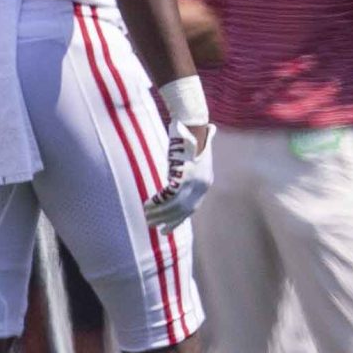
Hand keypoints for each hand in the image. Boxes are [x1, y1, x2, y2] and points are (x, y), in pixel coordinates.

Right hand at [144, 118, 214, 232]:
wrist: (193, 124)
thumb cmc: (194, 136)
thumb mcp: (200, 153)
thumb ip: (198, 161)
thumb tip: (205, 145)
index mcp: (205, 183)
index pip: (192, 208)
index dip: (178, 219)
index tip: (167, 228)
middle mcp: (202, 184)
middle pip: (182, 209)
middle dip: (166, 219)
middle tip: (152, 225)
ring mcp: (193, 180)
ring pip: (173, 204)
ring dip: (158, 212)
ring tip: (146, 217)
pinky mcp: (183, 175)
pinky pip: (168, 195)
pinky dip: (156, 202)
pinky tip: (147, 205)